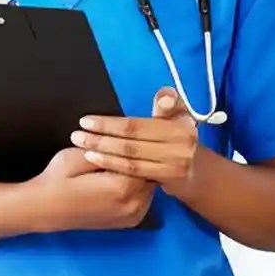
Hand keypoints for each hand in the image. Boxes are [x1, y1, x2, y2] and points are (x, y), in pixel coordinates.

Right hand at [28, 147, 155, 231]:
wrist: (44, 209)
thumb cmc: (57, 180)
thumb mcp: (75, 155)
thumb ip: (103, 148)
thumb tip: (122, 139)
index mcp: (122, 187)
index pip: (143, 159)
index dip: (139, 144)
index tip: (135, 133)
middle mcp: (133, 204)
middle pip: (152, 173)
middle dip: (144, 158)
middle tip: (136, 143)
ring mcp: (133, 216)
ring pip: (151, 187)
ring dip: (143, 173)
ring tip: (132, 158)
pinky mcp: (130, 221)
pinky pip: (145, 199)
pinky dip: (140, 187)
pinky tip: (128, 176)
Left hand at [71, 87, 199, 192]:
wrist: (198, 172)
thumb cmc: (179, 139)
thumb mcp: (177, 118)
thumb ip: (167, 106)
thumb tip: (165, 94)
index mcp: (180, 127)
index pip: (136, 126)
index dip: (109, 124)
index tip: (86, 121)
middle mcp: (180, 147)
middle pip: (131, 143)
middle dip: (101, 139)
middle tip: (77, 135)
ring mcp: (175, 166)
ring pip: (131, 160)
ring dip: (103, 154)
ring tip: (82, 147)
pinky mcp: (168, 181)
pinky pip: (134, 174)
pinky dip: (113, 166)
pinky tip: (96, 161)